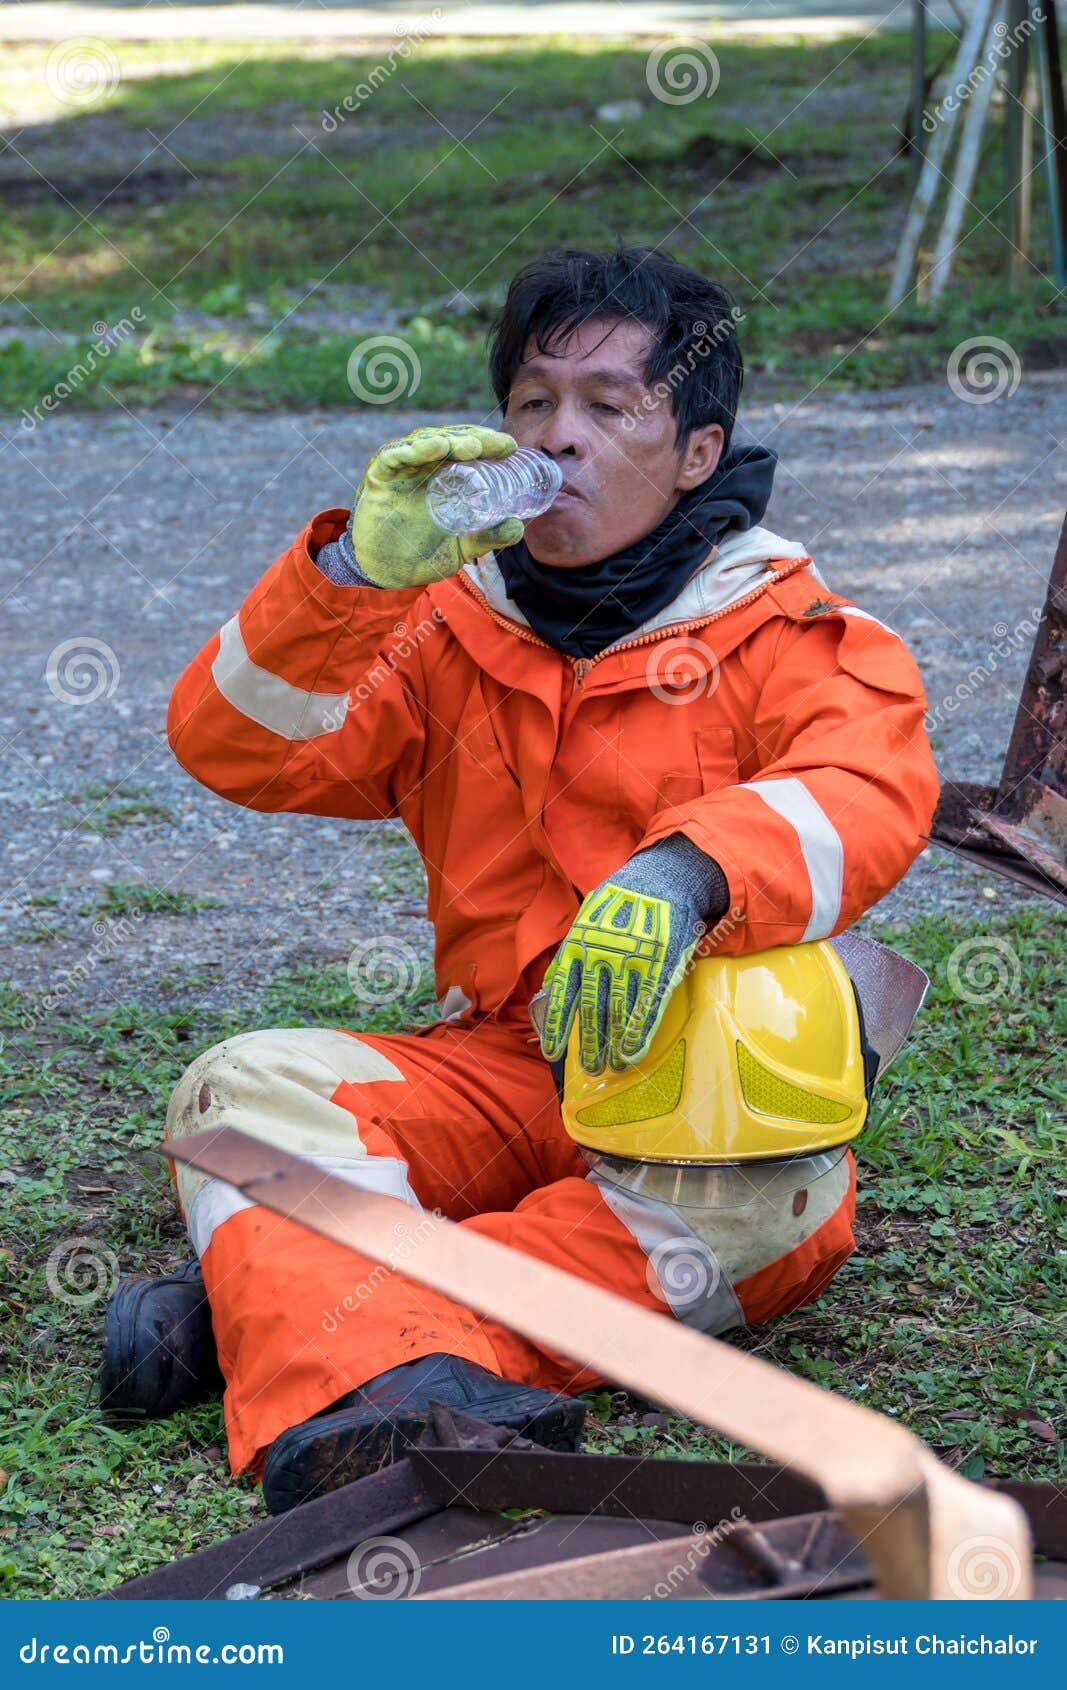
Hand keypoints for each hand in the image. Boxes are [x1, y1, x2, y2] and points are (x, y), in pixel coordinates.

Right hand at [350, 424, 524, 588]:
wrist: (387, 575)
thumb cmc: (423, 554)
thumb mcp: (463, 547)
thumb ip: (488, 537)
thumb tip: (518, 528)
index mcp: (445, 476)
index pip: (468, 450)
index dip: (489, 444)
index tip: (510, 447)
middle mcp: (424, 467)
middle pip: (451, 441)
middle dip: (475, 439)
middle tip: (497, 444)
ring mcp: (402, 471)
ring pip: (425, 443)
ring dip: (451, 441)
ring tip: (473, 446)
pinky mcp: (379, 478)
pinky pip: (395, 456)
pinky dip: (415, 449)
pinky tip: (437, 446)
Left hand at [539, 836, 724, 1076]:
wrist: (658, 880)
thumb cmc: (616, 907)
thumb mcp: (583, 923)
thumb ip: (567, 958)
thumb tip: (547, 992)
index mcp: (578, 946)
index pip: (563, 993)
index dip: (558, 1026)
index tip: (553, 1052)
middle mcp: (601, 956)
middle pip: (592, 1009)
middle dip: (590, 1043)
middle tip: (590, 1069)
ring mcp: (631, 961)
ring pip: (619, 1011)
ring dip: (614, 1043)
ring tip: (612, 1065)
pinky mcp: (658, 963)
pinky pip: (646, 1004)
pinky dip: (639, 1030)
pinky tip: (634, 1049)